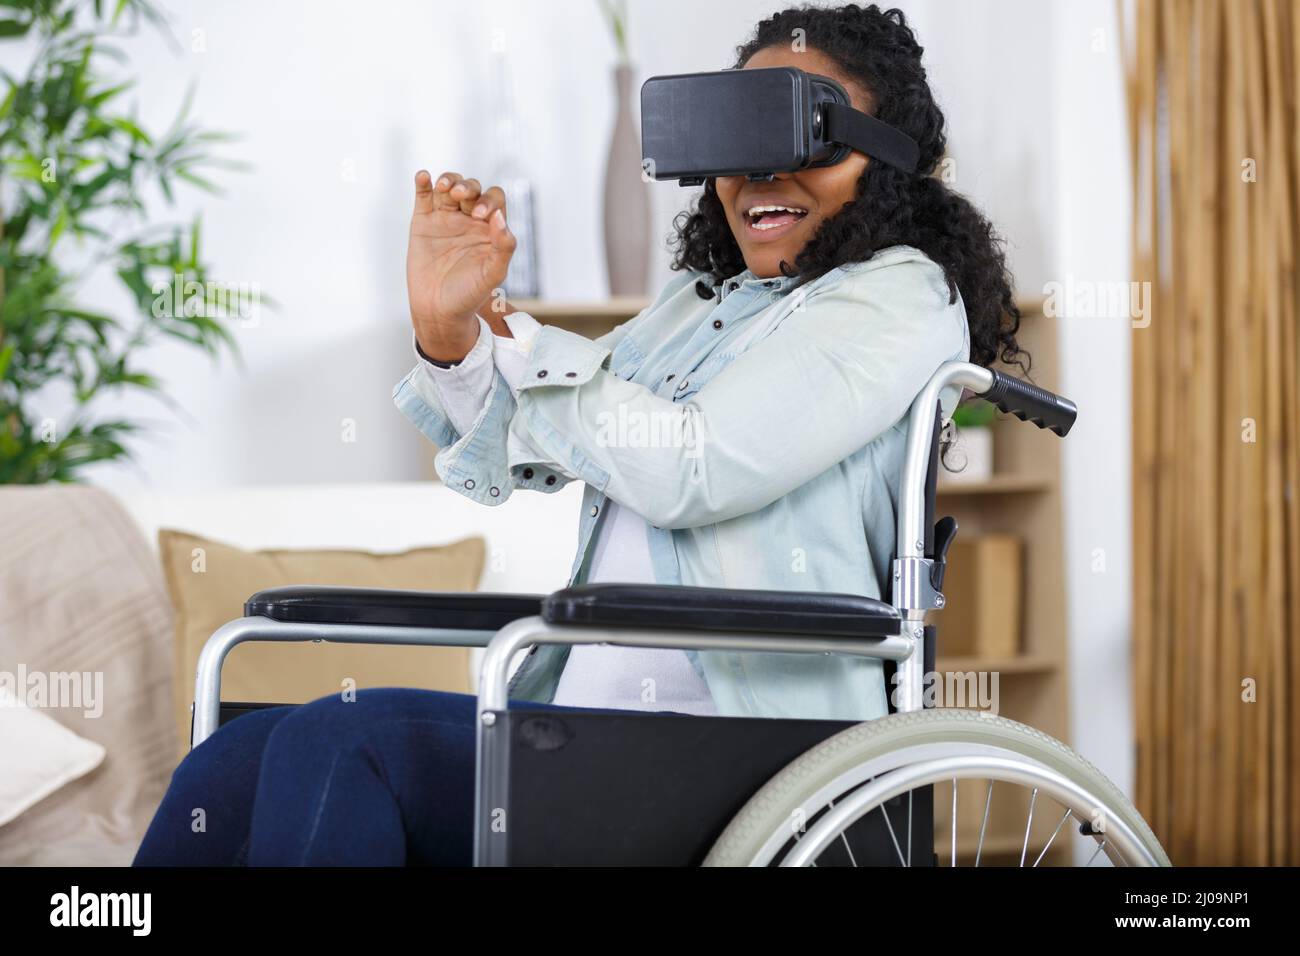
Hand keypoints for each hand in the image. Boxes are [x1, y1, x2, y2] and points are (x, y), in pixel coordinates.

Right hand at [407, 170, 515, 361]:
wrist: (438, 310)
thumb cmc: (470, 295)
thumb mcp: (493, 274)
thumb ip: (503, 247)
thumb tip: (501, 217)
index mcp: (490, 229)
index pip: (495, 200)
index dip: (490, 200)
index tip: (481, 216)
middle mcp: (469, 219)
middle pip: (472, 188)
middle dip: (468, 187)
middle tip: (461, 197)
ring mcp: (445, 218)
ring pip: (448, 187)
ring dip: (448, 180)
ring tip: (444, 187)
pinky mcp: (423, 222)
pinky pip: (423, 196)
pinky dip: (422, 183)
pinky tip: (423, 177)